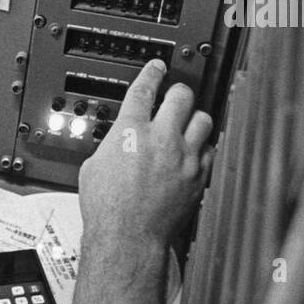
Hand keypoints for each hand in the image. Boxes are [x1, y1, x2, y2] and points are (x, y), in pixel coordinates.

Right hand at [78, 60, 213, 249]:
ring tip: (186, 123)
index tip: (157, 68)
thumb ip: (112, 145)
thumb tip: (119, 141)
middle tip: (174, 95)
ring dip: (193, 117)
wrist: (127, 236)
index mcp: (129, 131)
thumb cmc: (106, 209)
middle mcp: (160, 139)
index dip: (152, 73)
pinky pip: (210, 150)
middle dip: (177, 91)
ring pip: (202, 119)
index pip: (145, 89)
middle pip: (181, 96)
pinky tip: (194, 151)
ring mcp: (183, 157)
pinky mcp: (197, 176)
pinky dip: (202, 147)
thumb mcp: (93, 166)